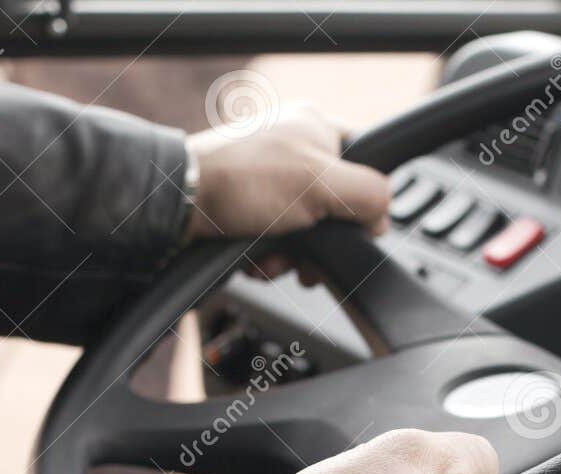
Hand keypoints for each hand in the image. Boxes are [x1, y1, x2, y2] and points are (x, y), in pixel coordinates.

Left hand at [186, 105, 391, 250]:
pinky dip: (268, 259)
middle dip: (321, 243)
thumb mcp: (322, 184)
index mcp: (317, 128)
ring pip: (306, 233)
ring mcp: (269, 182)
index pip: (365, 165)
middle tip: (307, 253)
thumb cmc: (240, 181)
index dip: (364, 204)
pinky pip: (276, 242)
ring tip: (274, 258)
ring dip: (292, 258)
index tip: (355, 227)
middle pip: (335, 210)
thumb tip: (383, 216)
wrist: (177, 205)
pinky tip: (256, 259)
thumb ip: (368, 194)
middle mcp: (294, 151)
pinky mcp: (247, 208)